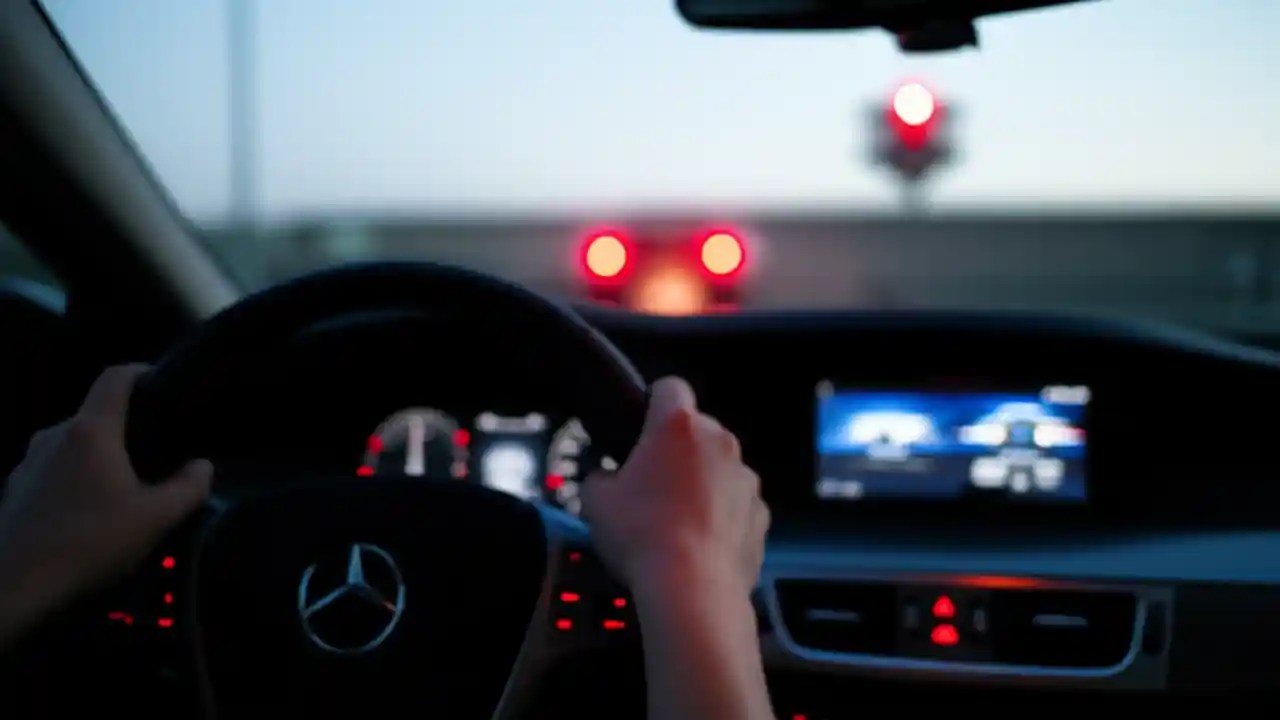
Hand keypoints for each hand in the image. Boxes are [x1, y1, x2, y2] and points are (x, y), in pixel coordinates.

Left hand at [0, 365, 212, 618]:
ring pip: (73, 444)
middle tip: (154, 454)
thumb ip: (189, 487)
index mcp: (90, 431)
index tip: (163, 382)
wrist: (16, 587)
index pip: (115, 377)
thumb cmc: (89, 543)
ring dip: (99, 457)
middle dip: (126, 428)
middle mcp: (53, 436)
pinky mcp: (15, 489)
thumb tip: (203, 466)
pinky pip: (54, 470)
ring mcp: (28, 462)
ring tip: (122, 490)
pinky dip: (75, 479)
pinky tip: (88, 514)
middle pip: (96, 414)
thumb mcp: (156, 519)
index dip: (142, 371)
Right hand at [582, 376, 768, 598]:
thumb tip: (608, 480)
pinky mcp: (761, 515)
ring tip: (675, 522)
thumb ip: (601, 477)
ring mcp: (746, 479)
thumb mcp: (595, 501)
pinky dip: (721, 517)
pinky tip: (698, 544)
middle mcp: (720, 442)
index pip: (669, 387)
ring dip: (701, 484)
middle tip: (650, 484)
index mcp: (678, 426)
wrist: (693, 590)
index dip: (652, 403)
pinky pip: (737, 505)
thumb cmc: (642, 536)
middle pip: (697, 431)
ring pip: (719, 469)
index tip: (641, 426)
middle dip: (677, 451)